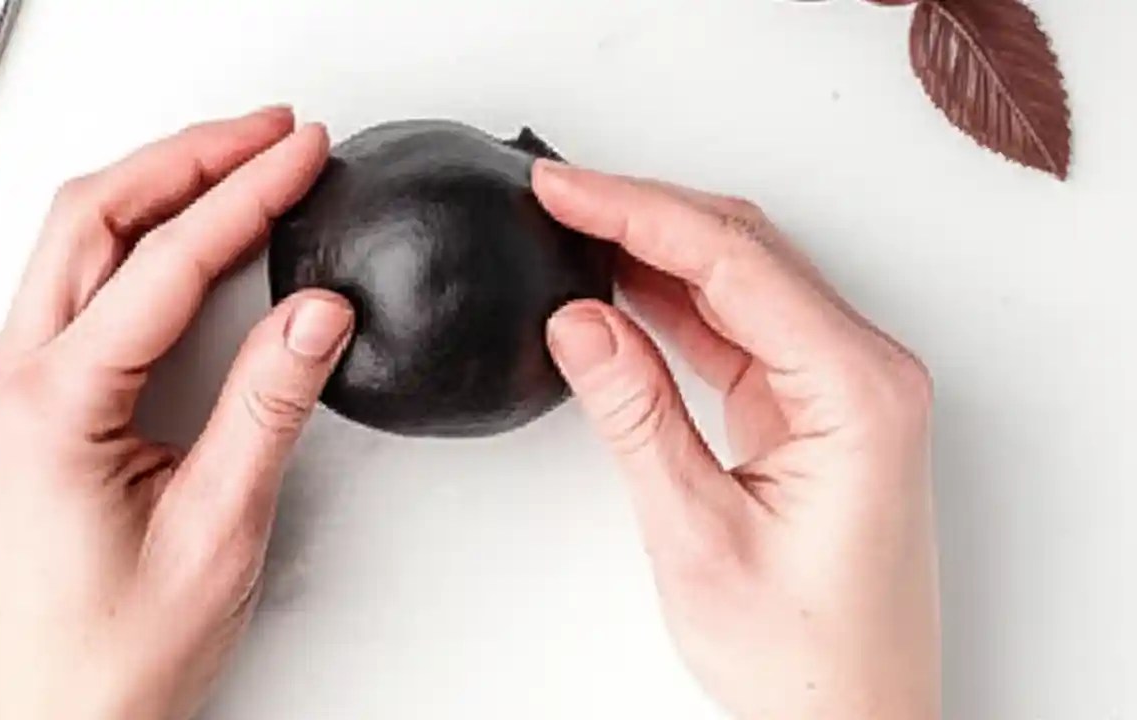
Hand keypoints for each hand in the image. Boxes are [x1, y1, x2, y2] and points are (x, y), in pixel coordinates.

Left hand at [0, 107, 352, 719]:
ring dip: (159, 185)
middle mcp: (14, 384)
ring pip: (76, 240)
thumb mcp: (217, 527)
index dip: (243, 197)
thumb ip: (270, 405)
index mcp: (52, 408)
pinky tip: (188, 232)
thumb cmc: (117, 655)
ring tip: (239, 157)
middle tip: (271, 131)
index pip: (162, 263)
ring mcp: (12, 391)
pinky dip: (138, 238)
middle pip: (94, 217)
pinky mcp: (31, 405)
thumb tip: (317, 310)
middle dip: (189, 157)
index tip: (299, 155)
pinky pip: (76, 286)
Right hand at [535, 162, 938, 718]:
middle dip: (645, 212)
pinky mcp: (812, 406)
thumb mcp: (698, 534)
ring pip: (740, 280)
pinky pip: (738, 328)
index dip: (639, 211)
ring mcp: (840, 386)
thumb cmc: (805, 655)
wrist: (850, 719)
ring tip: (574, 229)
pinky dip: (674, 303)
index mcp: (857, 391)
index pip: (736, 261)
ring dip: (656, 250)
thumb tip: (579, 321)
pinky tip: (619, 290)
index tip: (564, 189)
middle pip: (745, 250)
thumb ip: (638, 416)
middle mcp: (863, 372)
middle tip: (557, 195)